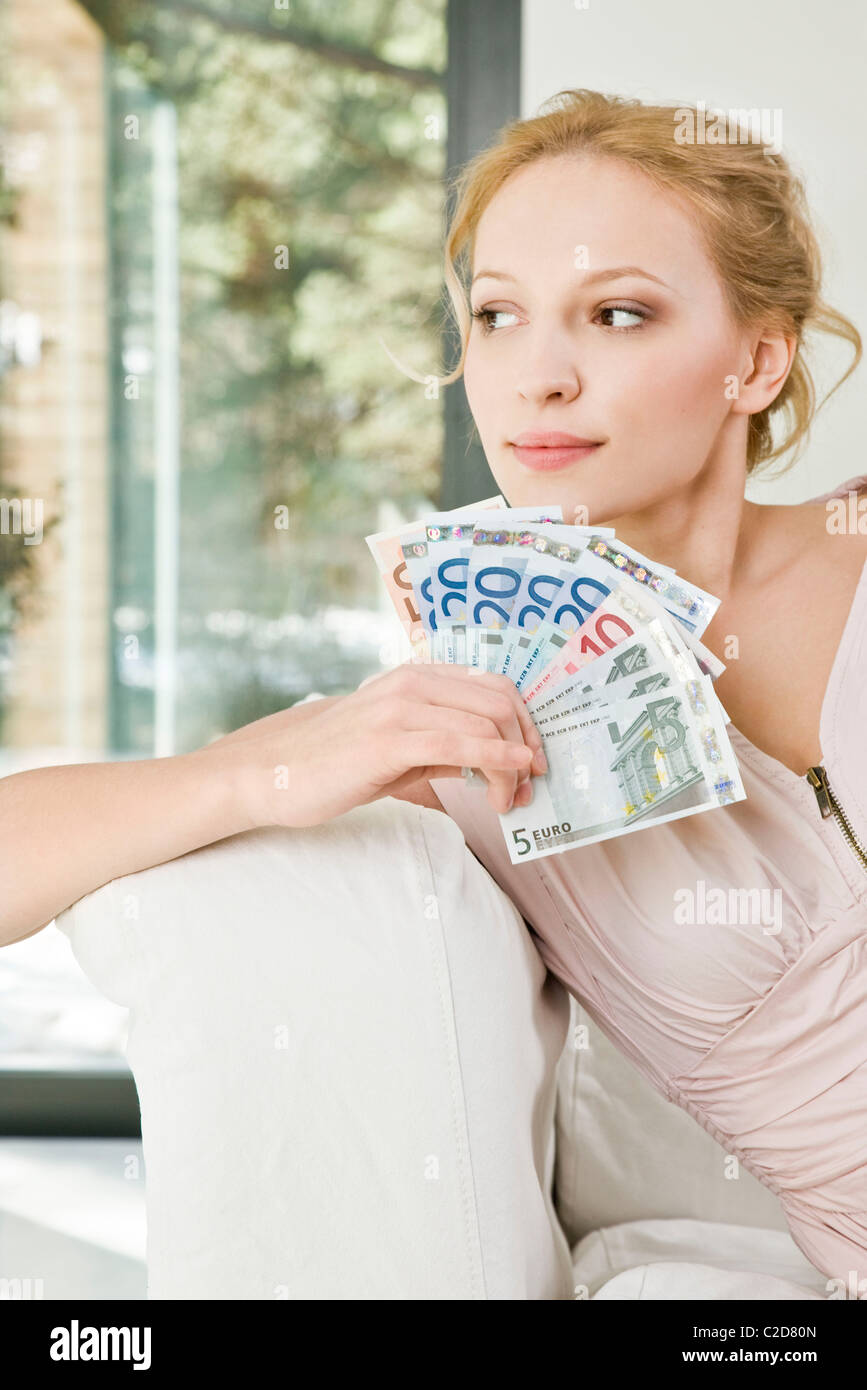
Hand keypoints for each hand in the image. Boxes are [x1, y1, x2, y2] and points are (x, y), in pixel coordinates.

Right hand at [235, 663, 546, 829]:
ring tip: (507, 801)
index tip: (535, 760)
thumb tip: (499, 768)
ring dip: (509, 768)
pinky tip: (504, 784)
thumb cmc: (339, 762)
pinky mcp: (388, 739)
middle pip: (499, 702)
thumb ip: (448, 749)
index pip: (495, 686)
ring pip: (485, 724)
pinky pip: (457, 746)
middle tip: (528, 787)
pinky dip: (493, 762)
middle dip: (525, 746)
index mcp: (419, 676)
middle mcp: (413, 681)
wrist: (278, 772)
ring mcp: (400, 707)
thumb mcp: (402, 748)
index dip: (526, 722)